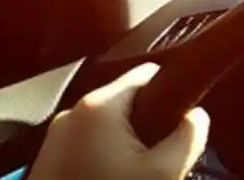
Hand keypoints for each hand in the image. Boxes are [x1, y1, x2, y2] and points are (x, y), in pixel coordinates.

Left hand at [29, 63, 209, 179]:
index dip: (173, 94)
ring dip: (128, 150)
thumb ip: (189, 136)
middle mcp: (72, 114)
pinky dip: (105, 163)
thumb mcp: (164, 174)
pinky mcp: (48, 162)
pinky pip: (89, 148)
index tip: (183, 121)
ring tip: (135, 179)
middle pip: (129, 105)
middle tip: (159, 165)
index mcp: (99, 107)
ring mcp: (55, 139)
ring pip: (109, 130)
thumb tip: (195, 117)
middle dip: (149, 130)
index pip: (149, 74)